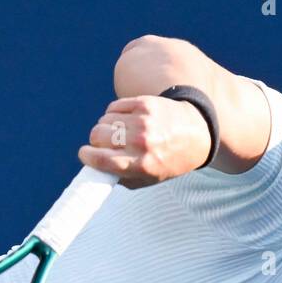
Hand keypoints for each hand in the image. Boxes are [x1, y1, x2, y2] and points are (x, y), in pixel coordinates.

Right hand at [78, 95, 211, 189]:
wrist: (196, 133)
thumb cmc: (168, 161)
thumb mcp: (149, 179)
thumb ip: (121, 178)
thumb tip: (94, 169)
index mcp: (142, 165)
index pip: (101, 159)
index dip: (87, 156)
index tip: (85, 154)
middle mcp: (142, 142)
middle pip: (97, 136)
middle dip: (95, 142)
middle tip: (103, 144)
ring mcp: (143, 121)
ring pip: (103, 121)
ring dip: (105, 127)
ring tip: (117, 133)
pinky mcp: (144, 103)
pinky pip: (113, 107)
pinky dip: (113, 114)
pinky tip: (123, 120)